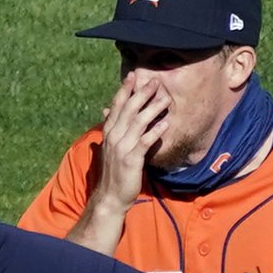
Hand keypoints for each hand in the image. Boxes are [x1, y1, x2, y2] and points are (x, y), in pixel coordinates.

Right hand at [92, 71, 166, 215]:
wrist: (110, 196)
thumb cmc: (114, 172)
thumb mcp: (111, 148)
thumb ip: (112, 129)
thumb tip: (106, 112)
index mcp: (108, 133)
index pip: (116, 107)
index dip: (124, 90)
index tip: (133, 76)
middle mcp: (113, 137)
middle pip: (128, 110)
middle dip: (141, 94)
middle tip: (155, 81)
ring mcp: (122, 148)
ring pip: (138, 123)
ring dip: (152, 109)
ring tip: (166, 99)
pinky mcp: (131, 160)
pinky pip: (145, 142)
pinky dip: (155, 132)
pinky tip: (166, 124)